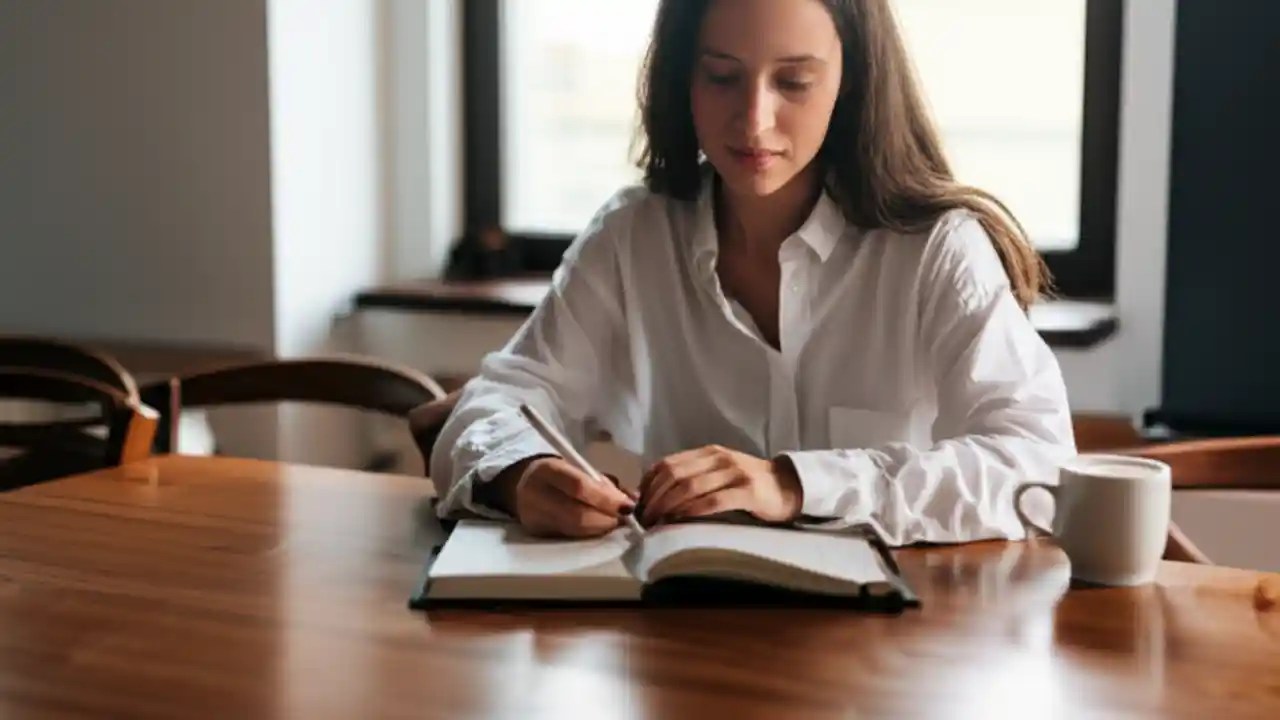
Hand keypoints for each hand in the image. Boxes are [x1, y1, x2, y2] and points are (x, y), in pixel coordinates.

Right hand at [482, 456, 636, 537]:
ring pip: (574, 531)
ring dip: (600, 529)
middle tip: (623, 519)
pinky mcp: (537, 534)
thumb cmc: (559, 475)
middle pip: (577, 515)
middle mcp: (536, 494)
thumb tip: (633, 500)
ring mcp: (534, 518)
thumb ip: (604, 483)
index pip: (579, 487)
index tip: (628, 507)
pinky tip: (598, 528)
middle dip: (606, 520)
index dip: (606, 500)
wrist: (521, 484)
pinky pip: (569, 537)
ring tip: (613, 523)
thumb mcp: (578, 468)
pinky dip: (588, 534)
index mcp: (548, 469)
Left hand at [638, 445, 802, 525]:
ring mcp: (734, 473)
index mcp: (708, 452)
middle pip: (675, 475)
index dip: (648, 484)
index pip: (668, 464)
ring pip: (690, 486)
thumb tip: (655, 496)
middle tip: (644, 519)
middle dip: (654, 498)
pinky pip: (713, 501)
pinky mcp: (747, 492)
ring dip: (668, 506)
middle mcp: (719, 458)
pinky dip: (692, 511)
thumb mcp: (718, 473)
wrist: (788, 486)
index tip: (638, 504)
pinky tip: (680, 520)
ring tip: (656, 523)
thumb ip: (693, 478)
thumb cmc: (749, 484)